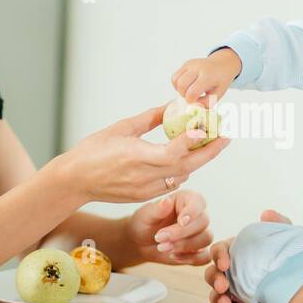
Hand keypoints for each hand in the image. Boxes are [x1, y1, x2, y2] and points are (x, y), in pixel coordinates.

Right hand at [57, 104, 229, 203]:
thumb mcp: (121, 128)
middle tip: (226, 136)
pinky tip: (186, 158)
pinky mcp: (145, 196)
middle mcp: (145, 176)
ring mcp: (146, 189)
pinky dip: (181, 170)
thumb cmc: (93, 151)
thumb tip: (171, 106)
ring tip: (211, 143)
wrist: (76, 180)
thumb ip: (150, 119)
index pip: (173, 152)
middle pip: (187, 166)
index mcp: (137, 156)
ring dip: (197, 160)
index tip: (206, 127)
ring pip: (182, 176)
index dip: (192, 141)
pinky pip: (171, 183)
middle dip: (210, 151)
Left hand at [125, 189, 213, 264]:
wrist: (141, 242)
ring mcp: (200, 233)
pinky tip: (173, 256)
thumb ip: (157, 209)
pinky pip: (204, 256)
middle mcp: (197, 215)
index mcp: (186, 199)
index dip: (193, 212)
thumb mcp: (146, 215)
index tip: (181, 222)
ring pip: (206, 239)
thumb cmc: (145, 222)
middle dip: (182, 233)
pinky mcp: (199, 250)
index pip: (198, 201)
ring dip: (185, 246)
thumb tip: (166, 201)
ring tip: (162, 248)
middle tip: (160, 238)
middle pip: (203, 222)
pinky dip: (190, 258)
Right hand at [172, 48, 241, 102]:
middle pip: (181, 85)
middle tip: (192, 96)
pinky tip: (186, 86)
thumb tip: (194, 107)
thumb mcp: (218, 94)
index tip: (197, 101)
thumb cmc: (220, 81)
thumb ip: (207, 103)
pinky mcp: (186, 64)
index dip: (191, 101)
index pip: (192, 92)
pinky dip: (177, 84)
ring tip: (189, 91)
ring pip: (175, 80)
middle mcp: (198, 67)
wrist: (223, 64)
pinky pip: (175, 76)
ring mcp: (190, 64)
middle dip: (184, 95)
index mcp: (208, 76)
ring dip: (179, 89)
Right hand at [204, 209, 290, 302]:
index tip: (225, 263)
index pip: (219, 250)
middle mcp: (231, 271)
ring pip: (217, 295)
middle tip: (223, 286)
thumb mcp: (285, 238)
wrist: (302, 281)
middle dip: (214, 280)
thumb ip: (278, 224)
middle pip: (212, 273)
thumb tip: (266, 214)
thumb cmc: (286, 255)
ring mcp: (235, 290)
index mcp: (236, 251)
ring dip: (218, 300)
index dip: (218, 256)